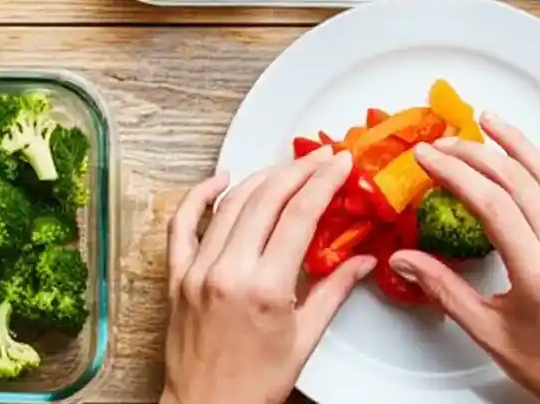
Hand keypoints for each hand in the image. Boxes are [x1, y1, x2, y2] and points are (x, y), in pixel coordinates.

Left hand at [161, 149, 374, 403]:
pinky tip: (220, 179)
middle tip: (322, 157)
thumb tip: (363, 261)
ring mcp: (197, 270)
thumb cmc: (254, 385)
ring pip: (230, 204)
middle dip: (299, 171)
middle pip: (266, 199)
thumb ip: (333, 292)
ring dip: (261, 178)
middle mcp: (227, 272)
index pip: (299, 215)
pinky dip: (199, 196)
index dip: (323, 181)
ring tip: (287, 166)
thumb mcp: (305, 340)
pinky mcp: (176, 275)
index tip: (340, 163)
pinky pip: (183, 224)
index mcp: (264, 288)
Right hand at [393, 114, 539, 403]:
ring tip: (486, 121)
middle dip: (474, 154)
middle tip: (439, 143)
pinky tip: (518, 154)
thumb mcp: (488, 332)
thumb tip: (404, 259)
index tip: (426, 157)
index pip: (492, 205)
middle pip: (517, 181)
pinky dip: (536, 163)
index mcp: (539, 272)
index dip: (455, 174)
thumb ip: (443, 289)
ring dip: (513, 144)